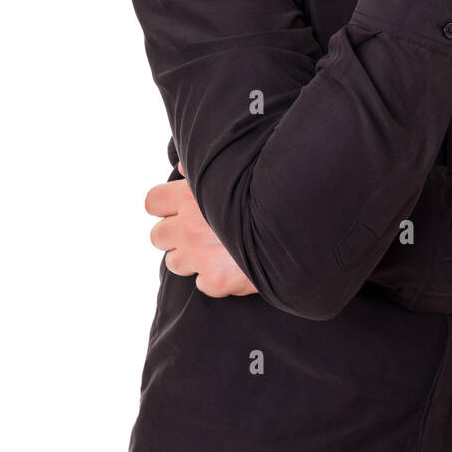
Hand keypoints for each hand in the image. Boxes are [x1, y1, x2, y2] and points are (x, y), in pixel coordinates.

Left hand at [144, 163, 258, 296]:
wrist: (299, 227)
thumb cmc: (269, 191)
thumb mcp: (237, 168)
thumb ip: (205, 167)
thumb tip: (181, 168)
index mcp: (192, 196)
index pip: (152, 202)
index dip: (164, 205)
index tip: (178, 208)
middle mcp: (190, 227)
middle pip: (158, 236)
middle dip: (175, 234)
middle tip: (198, 232)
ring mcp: (201, 257)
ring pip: (173, 263)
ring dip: (190, 258)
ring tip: (215, 251)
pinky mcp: (216, 282)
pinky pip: (201, 285)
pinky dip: (214, 279)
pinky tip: (233, 267)